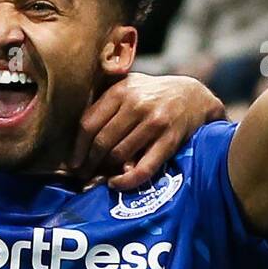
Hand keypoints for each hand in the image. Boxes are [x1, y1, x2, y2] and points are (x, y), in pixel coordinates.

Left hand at [70, 73, 226, 189]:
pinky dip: (127, 180)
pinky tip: (117, 183)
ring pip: (120, 155)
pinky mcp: (170, 139)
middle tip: (84, 177)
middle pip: (102, 142)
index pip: (88, 124)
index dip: (78, 148)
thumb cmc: (152, 94)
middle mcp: (137, 104)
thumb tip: (74, 132)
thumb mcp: (128, 85)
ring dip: (106, 172)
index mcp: (120, 91)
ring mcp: (155, 122)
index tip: (73, 164)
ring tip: (100, 179)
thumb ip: (103, 100)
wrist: (194, 96)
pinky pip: (144, 167)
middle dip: (90, 164)